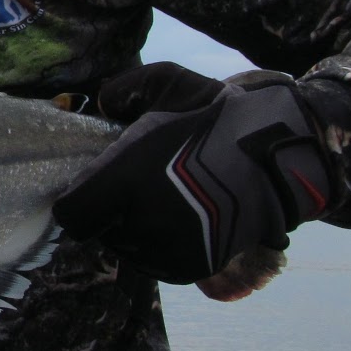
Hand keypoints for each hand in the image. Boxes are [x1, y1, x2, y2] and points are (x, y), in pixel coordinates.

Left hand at [54, 64, 332, 284]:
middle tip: (138, 186)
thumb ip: (121, 90)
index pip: (72, 215)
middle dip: (110, 210)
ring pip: (127, 249)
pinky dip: (160, 246)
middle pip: (101, 230)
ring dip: (134, 229)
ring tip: (165, 199)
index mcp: (124, 183)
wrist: (279, 157)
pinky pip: (157, 263)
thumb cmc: (215, 116)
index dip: (78, 199)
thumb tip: (101, 104)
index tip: (95, 185)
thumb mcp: (165, 82)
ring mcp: (169, 251)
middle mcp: (142, 225)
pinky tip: (180, 218)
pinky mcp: (193, 268)